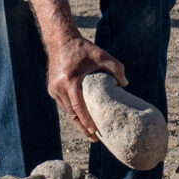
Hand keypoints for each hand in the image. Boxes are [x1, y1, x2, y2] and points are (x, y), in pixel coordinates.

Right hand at [39, 16, 125, 139]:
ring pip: (66, 111)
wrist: (60, 40)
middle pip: (71, 114)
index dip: (86, 121)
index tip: (95, 132)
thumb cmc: (83, 48)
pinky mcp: (52, 88)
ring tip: (90, 132)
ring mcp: (53, 89)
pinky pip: (63, 104)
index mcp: (69, 80)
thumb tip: (125, 84)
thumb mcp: (102, 55)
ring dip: (77, 122)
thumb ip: (116, 68)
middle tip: (95, 138)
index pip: (78, 107)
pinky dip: (72, 112)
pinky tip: (82, 119)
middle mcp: (58, 87)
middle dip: (83, 127)